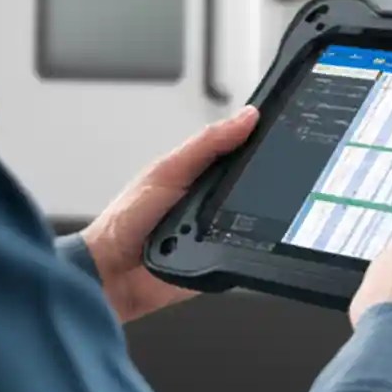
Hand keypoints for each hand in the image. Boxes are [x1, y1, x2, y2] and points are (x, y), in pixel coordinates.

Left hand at [81, 106, 258, 321]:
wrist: (111, 273)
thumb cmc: (126, 219)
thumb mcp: (170, 170)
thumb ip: (206, 145)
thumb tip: (246, 118)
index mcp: (197, 172)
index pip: (238, 151)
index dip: (259, 141)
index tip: (280, 132)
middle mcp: (208, 200)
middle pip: (250, 187)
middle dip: (263, 185)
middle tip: (272, 179)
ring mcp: (214, 231)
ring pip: (253, 221)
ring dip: (253, 220)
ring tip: (252, 216)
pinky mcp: (218, 260)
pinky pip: (242, 252)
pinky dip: (245, 248)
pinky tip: (243, 243)